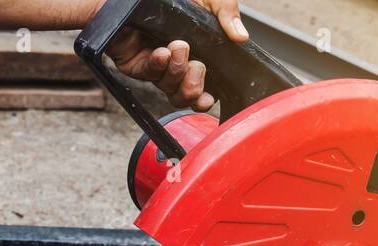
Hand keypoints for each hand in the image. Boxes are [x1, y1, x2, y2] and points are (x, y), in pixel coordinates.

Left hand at [105, 0, 248, 111]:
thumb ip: (227, 13)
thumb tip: (242, 37)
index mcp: (196, 56)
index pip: (202, 89)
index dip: (204, 99)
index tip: (208, 99)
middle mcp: (175, 66)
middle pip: (184, 95)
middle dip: (193, 87)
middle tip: (197, 66)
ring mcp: (155, 66)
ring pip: (168, 87)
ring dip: (177, 71)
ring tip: (178, 48)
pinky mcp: (135, 63)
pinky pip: (148, 73)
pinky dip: (157, 65)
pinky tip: (162, 53)